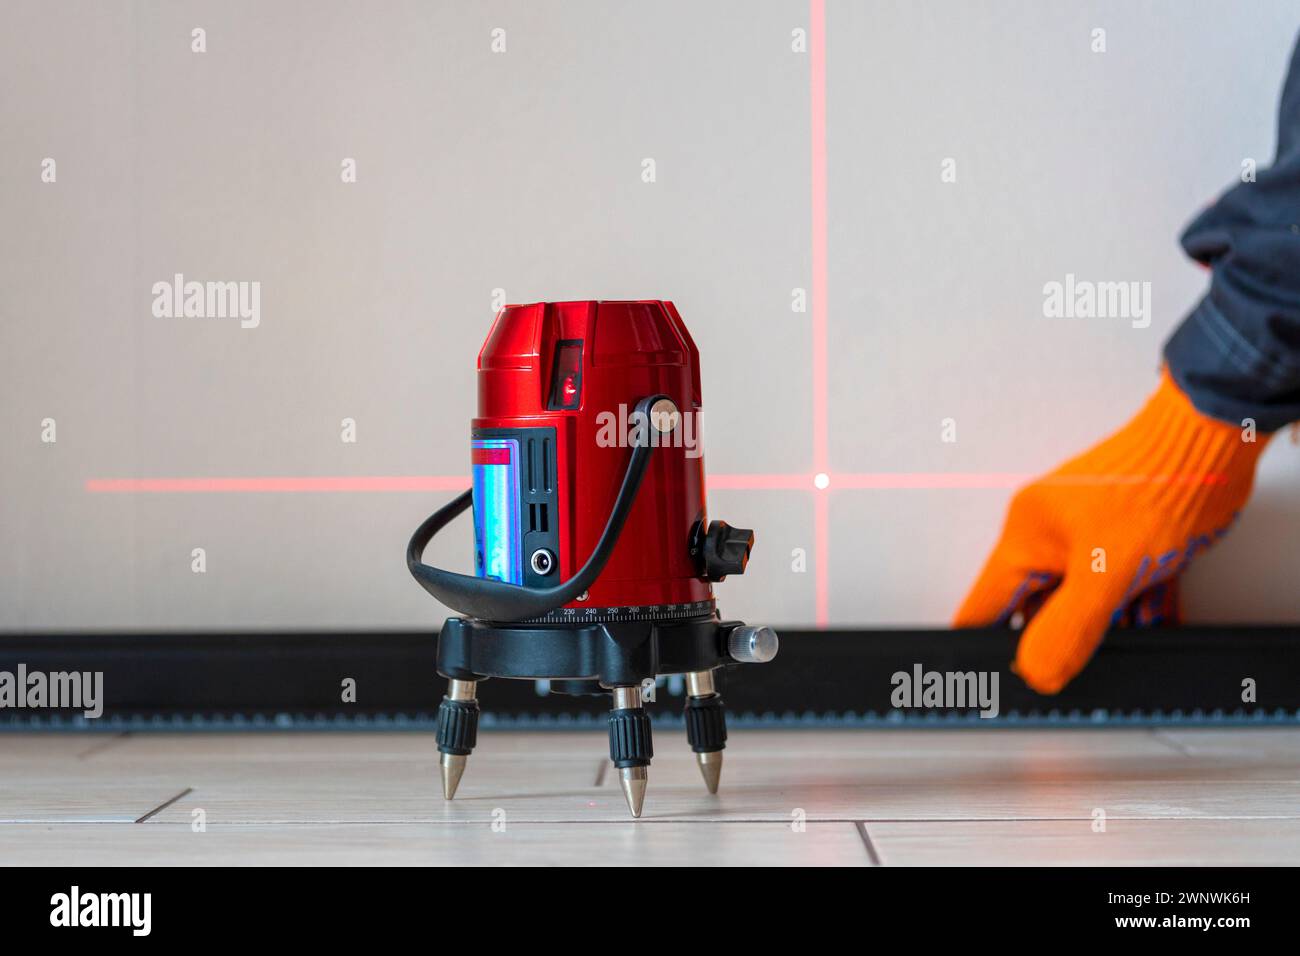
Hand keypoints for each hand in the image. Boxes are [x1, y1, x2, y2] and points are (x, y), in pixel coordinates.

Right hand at [953, 369, 1269, 693]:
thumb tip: (1037, 671)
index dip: (988, 647)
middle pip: (1037, 611)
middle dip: (1065, 639)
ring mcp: (1085, 538)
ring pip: (1082, 603)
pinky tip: (1155, 613)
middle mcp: (1048, 537)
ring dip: (1109, 625)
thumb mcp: (1105, 571)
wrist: (1208, 444)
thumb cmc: (1154, 486)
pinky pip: (1116, 589)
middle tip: (1088, 654)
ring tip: (1135, 622)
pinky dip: (1135, 608)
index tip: (1000, 679)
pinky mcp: (1122, 541)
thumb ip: (1067, 627)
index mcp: (1024, 538)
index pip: (985, 606)